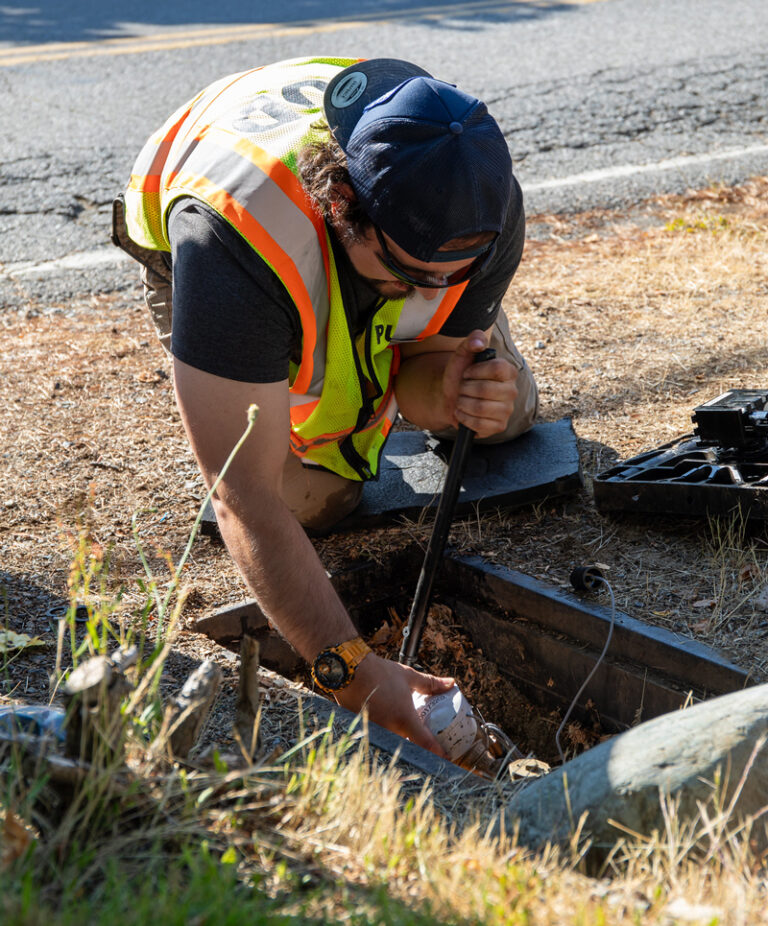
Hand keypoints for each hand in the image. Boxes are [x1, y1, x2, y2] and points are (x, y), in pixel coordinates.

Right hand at [334, 653, 454, 756]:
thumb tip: (451, 683)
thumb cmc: (379, 672)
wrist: (349, 670)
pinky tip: (388, 729)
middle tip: (427, 745)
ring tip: (407, 738)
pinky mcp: (362, 730)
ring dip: (401, 744)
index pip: (425, 744)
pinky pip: (379, 739)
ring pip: (393, 745)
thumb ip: (431, 683)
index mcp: (404, 718)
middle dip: (418, 750)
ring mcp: (374, 732)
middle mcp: (389, 729)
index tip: (446, 757)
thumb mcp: (408, 676)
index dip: (438, 753)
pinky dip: (386, 738)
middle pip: (409, 748)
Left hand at [442, 330, 518, 437]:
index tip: (466, 373)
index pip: (498, 368)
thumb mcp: (463, 354)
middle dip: (465, 389)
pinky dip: (464, 418)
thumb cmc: (460, 375)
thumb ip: (472, 340)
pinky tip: (462, 413)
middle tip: (462, 388)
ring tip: (461, 400)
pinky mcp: (499, 426)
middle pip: (485, 389)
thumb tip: (479, 342)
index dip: (476, 371)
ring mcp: (507, 410)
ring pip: (480, 408)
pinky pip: (479, 424)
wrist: (450, 397)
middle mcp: (512, 391)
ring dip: (463, 404)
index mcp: (508, 372)